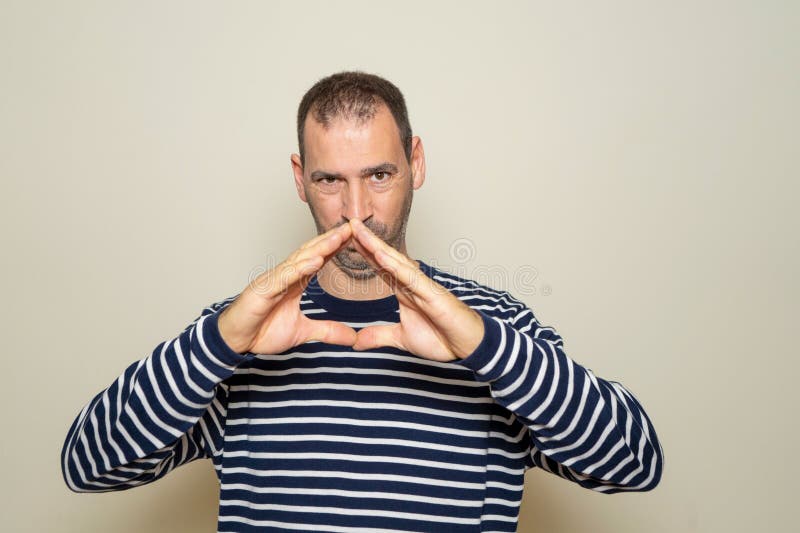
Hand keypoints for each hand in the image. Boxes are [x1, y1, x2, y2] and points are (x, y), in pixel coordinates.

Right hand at [217, 223, 357, 353]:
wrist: (235, 341)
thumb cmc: (261, 330)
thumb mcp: (303, 332)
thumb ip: (327, 331)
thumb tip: (353, 337)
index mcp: (295, 282)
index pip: (318, 260)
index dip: (335, 248)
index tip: (356, 237)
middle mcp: (285, 276)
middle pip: (311, 253)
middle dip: (331, 240)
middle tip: (352, 227)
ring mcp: (273, 281)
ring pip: (299, 260)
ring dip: (319, 248)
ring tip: (338, 237)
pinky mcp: (263, 291)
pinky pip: (283, 278)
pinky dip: (299, 268)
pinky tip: (314, 261)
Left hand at [348, 219, 484, 361]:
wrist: (467, 347)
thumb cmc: (442, 338)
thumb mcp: (401, 339)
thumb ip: (379, 336)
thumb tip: (356, 342)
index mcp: (404, 291)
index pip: (380, 267)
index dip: (364, 253)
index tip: (346, 240)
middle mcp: (412, 283)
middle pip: (385, 258)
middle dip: (367, 241)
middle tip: (350, 222)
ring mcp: (422, 287)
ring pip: (396, 262)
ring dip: (377, 246)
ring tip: (359, 231)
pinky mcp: (433, 294)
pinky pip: (411, 277)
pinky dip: (395, 266)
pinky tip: (380, 254)